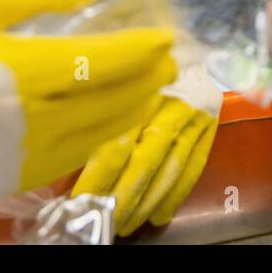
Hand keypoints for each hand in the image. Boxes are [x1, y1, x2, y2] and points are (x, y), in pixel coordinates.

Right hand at [0, 0, 177, 195]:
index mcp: (21, 73)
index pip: (103, 63)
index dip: (140, 51)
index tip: (165, 37)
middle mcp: (27, 120)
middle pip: (109, 102)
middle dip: (146, 80)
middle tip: (169, 62)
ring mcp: (18, 155)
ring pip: (95, 135)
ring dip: (130, 110)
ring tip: (149, 90)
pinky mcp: (6, 178)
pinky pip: (68, 158)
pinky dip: (97, 137)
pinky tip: (107, 122)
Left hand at [71, 62, 221, 236]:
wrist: (194, 48)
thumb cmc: (139, 61)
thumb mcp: (114, 73)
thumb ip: (97, 104)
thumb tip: (62, 150)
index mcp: (141, 90)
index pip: (117, 141)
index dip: (96, 175)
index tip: (76, 199)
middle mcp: (169, 105)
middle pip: (143, 160)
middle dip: (121, 197)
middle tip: (100, 220)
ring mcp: (193, 118)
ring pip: (168, 168)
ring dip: (146, 201)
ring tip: (125, 224)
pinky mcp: (209, 127)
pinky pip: (194, 166)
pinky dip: (176, 194)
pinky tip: (158, 216)